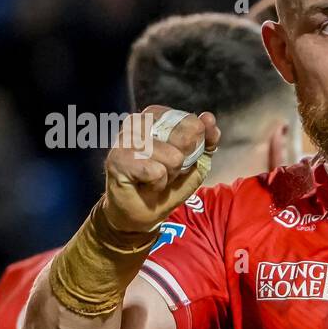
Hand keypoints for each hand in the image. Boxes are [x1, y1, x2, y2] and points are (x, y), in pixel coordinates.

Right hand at [104, 106, 219, 231]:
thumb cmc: (165, 183)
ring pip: (173, 158)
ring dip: (169, 176)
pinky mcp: (118, 158)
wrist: (141, 212)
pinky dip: (158, 185)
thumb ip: (206, 140)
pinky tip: (144, 184)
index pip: (194, 123)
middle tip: (164, 171)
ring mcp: (126, 138)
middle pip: (186, 138)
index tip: (180, 159)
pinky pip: (157, 172)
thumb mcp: (195, 163)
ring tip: (153, 178)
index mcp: (156, 116)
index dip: (196, 148)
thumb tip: (209, 117)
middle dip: (183, 163)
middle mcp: (138, 121)